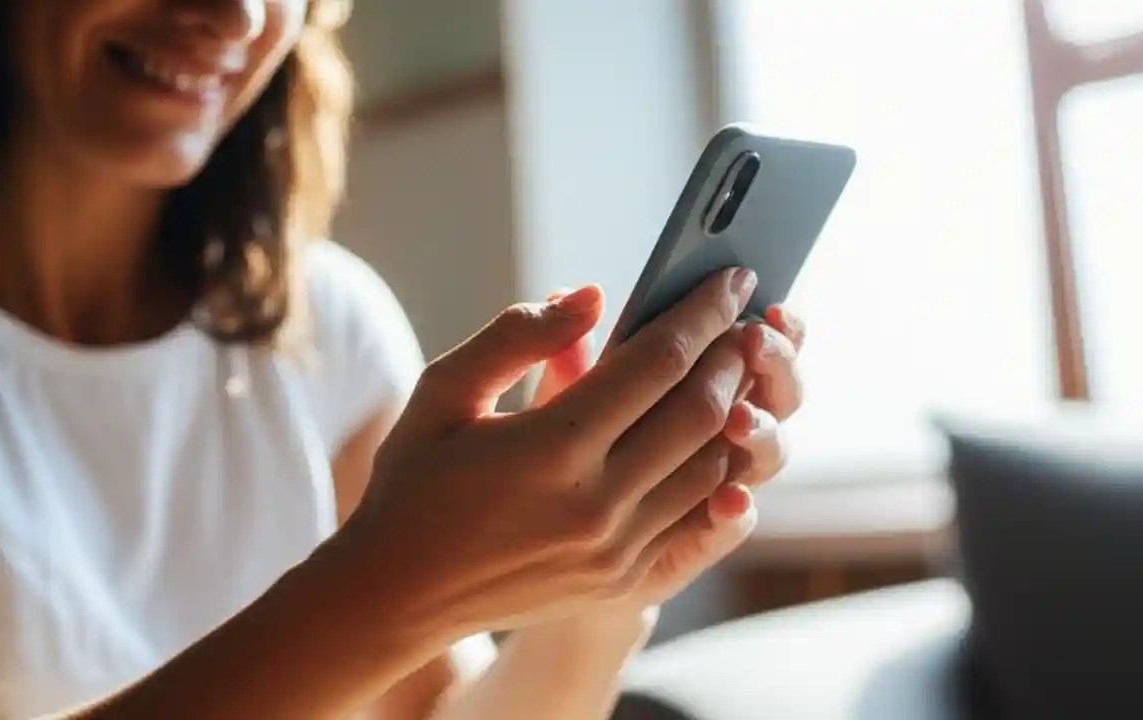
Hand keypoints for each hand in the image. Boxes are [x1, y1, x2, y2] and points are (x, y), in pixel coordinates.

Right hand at [327, 268, 760, 643]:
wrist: (396, 594)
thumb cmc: (412, 482)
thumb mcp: (443, 392)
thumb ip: (517, 337)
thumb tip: (592, 297)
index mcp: (551, 448)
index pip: (658, 361)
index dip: (704, 312)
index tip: (734, 278)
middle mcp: (596, 505)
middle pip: (700, 412)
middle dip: (732, 356)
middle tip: (746, 318)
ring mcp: (617, 553)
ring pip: (712, 467)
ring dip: (734, 412)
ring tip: (738, 371)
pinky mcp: (625, 584)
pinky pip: (701, 522)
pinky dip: (723, 476)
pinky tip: (723, 443)